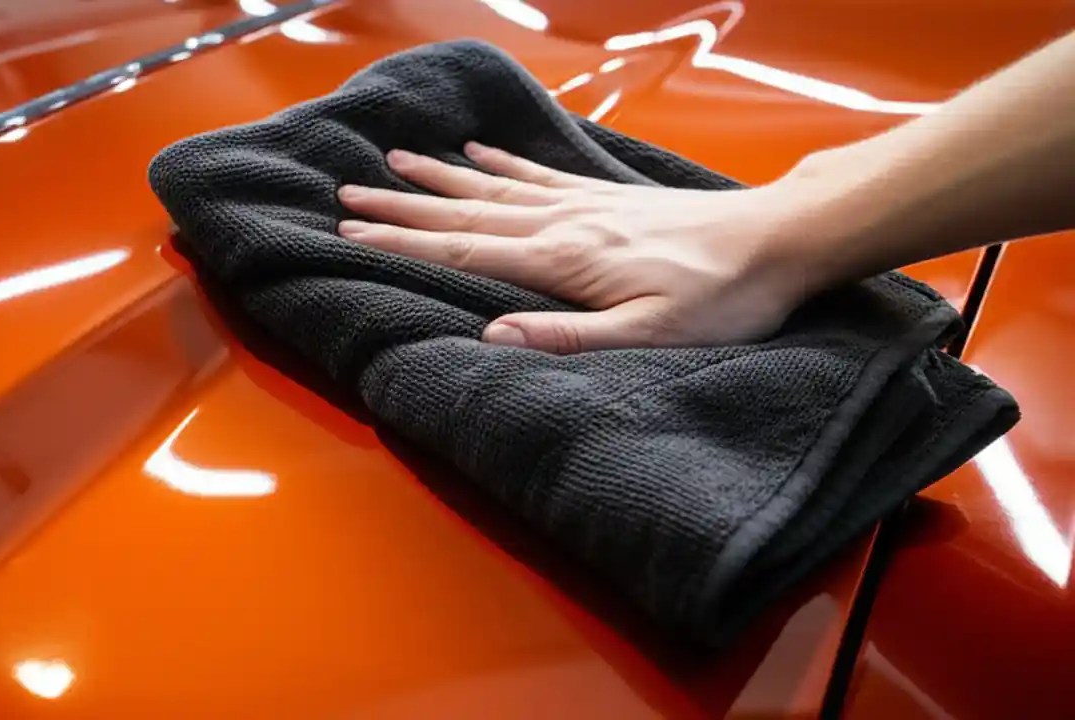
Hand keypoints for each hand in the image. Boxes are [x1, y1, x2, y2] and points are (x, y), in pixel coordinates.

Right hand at [336, 142, 813, 352]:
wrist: (776, 240)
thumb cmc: (720, 298)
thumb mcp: (648, 335)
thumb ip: (567, 337)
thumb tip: (491, 337)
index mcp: (562, 261)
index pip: (464, 253)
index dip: (403, 245)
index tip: (351, 234)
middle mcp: (562, 223)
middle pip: (465, 214)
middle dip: (402, 207)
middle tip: (349, 195)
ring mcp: (584, 204)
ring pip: (494, 187)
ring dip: (441, 178)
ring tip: (397, 163)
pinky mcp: (607, 196)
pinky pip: (540, 174)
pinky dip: (503, 163)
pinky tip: (480, 151)